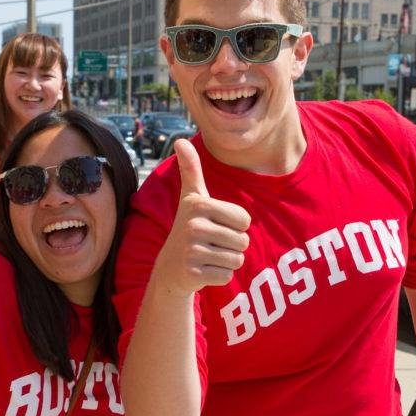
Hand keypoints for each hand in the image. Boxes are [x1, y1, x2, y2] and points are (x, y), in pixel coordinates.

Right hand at [150, 140, 250, 295]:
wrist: (170, 266)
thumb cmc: (189, 227)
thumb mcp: (191, 198)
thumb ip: (190, 169)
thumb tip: (180, 140)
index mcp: (197, 205)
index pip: (244, 219)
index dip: (235, 225)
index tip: (215, 225)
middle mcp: (192, 226)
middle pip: (243, 240)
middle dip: (232, 245)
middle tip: (211, 244)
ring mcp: (192, 251)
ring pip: (237, 259)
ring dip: (226, 260)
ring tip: (208, 256)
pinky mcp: (194, 274)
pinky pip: (228, 275)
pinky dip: (220, 275)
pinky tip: (204, 270)